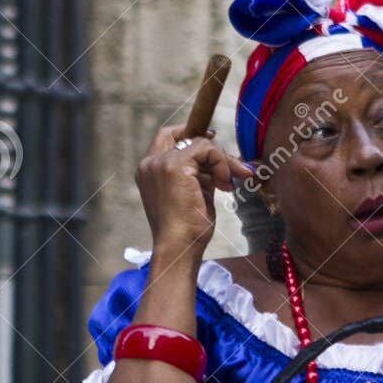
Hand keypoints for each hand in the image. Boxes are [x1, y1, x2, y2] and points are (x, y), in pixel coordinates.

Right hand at [136, 123, 253, 261]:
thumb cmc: (186, 231)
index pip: (166, 137)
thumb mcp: (191, 194)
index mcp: (148, 171)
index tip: (212, 139)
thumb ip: (198, 174)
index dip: (189, 134)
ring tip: (229, 184)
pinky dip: (221, 164)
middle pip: (184, 136)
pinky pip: (206, 149)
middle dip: (211, 147)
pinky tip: (224, 185)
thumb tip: (219, 161)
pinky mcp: (175, 166)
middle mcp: (149, 164)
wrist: (179, 248)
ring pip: (199, 143)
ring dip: (221, 161)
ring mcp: (160, 163)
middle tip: (234, 164)